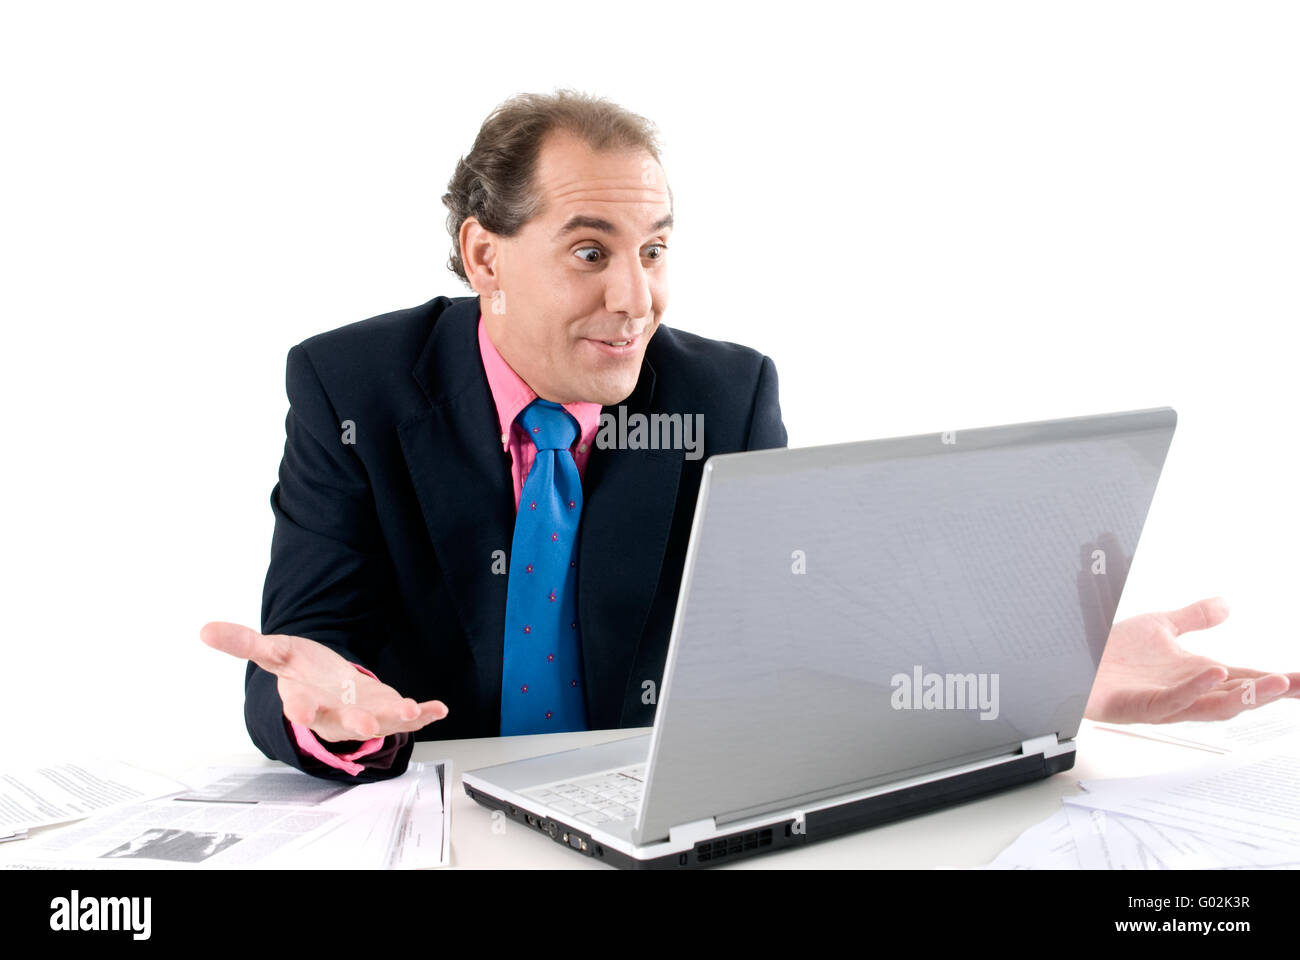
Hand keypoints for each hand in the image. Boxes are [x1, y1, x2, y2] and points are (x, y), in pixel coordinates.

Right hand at [200, 622, 447, 741]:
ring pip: (380, 722)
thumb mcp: (275, 652)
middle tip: (368, 725)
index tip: (300, 707)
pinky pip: (409, 716)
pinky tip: (439, 708)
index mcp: (305, 701)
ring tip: (411, 711)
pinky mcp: (388, 709)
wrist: (327, 686)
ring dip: (397, 719)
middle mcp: (335, 714)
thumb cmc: (302, 672)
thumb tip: (204, 629)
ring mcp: (364, 714)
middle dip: (357, 723)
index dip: (301, 707)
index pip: (300, 707)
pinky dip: (424, 714)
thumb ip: (244, 643)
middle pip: (344, 722)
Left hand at [1084, 597, 1299, 723]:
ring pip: (1213, 707)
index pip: (1245, 679)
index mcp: (1195, 675)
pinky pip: (1173, 702)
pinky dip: (1195, 689)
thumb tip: (1227, 604)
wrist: (1069, 661)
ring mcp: (1164, 703)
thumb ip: (1194, 617)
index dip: (1277, 680)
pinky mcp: (1139, 707)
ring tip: (1275, 682)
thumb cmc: (1109, 651)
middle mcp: (1186, 692)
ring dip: (1246, 696)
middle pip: (1238, 698)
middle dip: (1272, 692)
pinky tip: (1214, 673)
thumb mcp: (1159, 626)